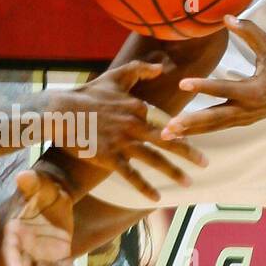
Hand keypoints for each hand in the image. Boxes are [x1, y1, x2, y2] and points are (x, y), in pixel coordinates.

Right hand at [3, 170, 86, 265]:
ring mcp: (42, 254)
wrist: (56, 192)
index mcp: (15, 231)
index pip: (12, 249)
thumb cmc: (42, 186)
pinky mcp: (59, 256)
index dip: (13, 260)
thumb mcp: (38, 183)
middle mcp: (26, 247)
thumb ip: (31, 183)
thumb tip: (23, 175)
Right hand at [62, 59, 207, 200]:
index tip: (193, 139)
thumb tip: (161, 68)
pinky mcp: (109, 157)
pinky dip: (145, 187)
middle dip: (188, 153)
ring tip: (188, 182)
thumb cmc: (86, 95)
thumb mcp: (114, 77)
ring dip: (173, 171)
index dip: (181, 130)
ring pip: (154, 159)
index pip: (165, 120)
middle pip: (167, 141)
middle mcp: (134, 125)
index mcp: (137, 107)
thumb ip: (139, 70)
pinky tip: (157, 197)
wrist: (60, 112)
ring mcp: (123, 142)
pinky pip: (131, 175)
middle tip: (205, 164)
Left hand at [161, 15, 265, 138]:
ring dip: (190, 132)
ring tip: (166, 136)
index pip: (225, 89)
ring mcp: (245, 118)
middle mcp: (248, 109)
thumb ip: (249, 31)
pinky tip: (181, 134)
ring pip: (214, 127)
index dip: (204, 86)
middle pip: (215, 118)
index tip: (182, 83)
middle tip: (167, 127)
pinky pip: (218, 128)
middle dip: (190, 123)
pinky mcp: (243, 122)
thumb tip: (226, 17)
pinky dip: (200, 132)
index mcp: (255, 90)